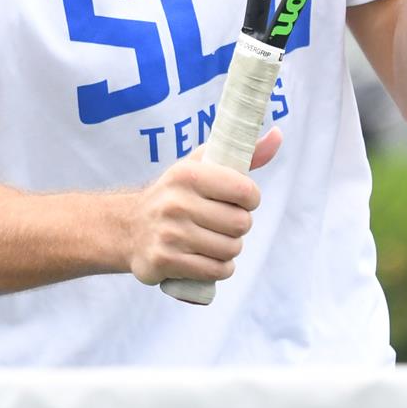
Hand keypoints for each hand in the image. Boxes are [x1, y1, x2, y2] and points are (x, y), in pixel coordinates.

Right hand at [125, 128, 281, 285]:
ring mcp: (170, 233)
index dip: (250, 199)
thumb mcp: (201, 166)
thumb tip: (278, 135)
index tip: (239, 200)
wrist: (128, 227)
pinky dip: (219, 269)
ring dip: (229, 250)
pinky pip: (215, 271)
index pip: (245, 190)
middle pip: (241, 224)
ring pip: (230, 250)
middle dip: (238, 227)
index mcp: (188, 174)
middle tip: (223, 223)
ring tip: (213, 241)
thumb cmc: (175, 194)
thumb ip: (242, 152)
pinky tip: (207, 259)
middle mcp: (176, 202)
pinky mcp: (165, 261)